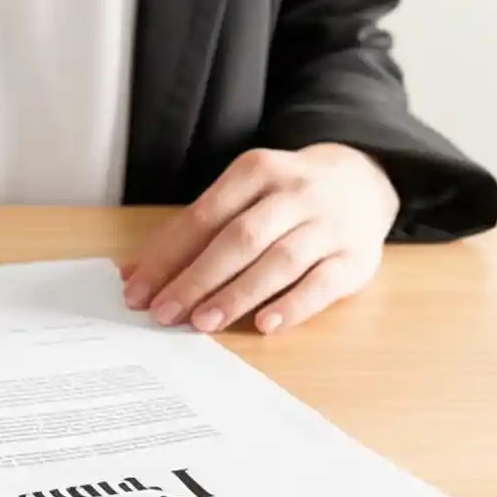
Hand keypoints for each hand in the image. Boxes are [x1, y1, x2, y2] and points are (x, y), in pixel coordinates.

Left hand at [120, 143, 398, 333]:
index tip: (138, 291)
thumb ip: (190, 233)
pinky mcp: (357, 257)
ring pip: (279, 261)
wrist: (363, 179)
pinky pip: (323, 284)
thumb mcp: (239, 196)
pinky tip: (264, 325)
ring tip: (203, 322)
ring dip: (237, 295)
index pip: (202, 217)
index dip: (167, 257)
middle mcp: (295, 192)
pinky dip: (292, 306)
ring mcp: (330, 224)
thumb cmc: (282, 197)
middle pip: (239, 239)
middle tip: (164, 313)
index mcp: (256, 171)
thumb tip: (134, 275)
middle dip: (196, 279)